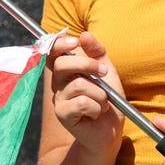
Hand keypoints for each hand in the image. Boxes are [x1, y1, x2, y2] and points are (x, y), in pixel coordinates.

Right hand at [46, 32, 125, 155]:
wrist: (111, 130)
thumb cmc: (108, 101)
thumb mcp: (107, 72)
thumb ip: (97, 52)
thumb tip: (85, 34)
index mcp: (66, 71)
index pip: (52, 52)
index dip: (59, 43)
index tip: (76, 42)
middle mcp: (58, 84)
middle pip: (63, 64)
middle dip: (88, 65)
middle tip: (104, 73)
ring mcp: (59, 100)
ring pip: (79, 85)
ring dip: (100, 94)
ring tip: (103, 103)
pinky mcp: (63, 115)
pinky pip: (82, 102)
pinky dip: (97, 107)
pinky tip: (96, 114)